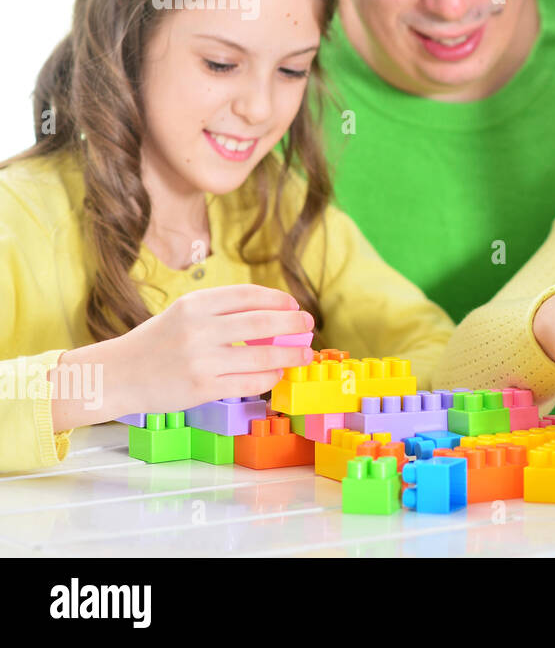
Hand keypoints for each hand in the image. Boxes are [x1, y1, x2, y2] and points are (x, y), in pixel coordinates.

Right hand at [105, 285, 314, 415]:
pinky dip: (269, 378)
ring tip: (304, 354)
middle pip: (263, 323)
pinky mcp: (202, 388)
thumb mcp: (183, 314)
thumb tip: (275, 316)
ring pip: (262, 357)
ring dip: (290, 355)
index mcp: (195, 304)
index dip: (278, 299)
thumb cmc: (157, 342)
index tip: (293, 304)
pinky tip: (276, 374)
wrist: (117, 375)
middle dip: (294, 324)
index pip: (249, 295)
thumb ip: (222, 313)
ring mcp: (201, 360)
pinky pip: (249, 383)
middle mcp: (198, 329)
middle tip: (308, 325)